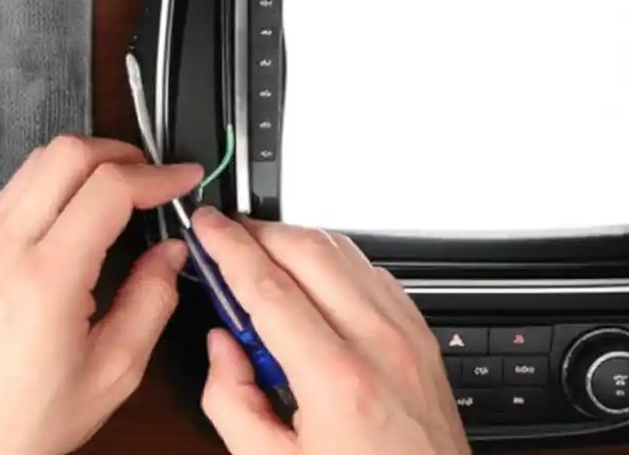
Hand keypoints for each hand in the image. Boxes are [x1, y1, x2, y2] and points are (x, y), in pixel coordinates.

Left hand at [0, 135, 200, 454]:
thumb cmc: (21, 417)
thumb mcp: (113, 372)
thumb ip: (151, 302)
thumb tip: (171, 254)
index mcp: (46, 278)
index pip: (108, 188)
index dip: (157, 175)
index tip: (184, 179)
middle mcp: (8, 246)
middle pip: (68, 153)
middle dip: (123, 153)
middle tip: (157, 178)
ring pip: (40, 159)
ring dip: (90, 160)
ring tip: (126, 188)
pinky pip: (21, 184)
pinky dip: (61, 178)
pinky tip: (85, 207)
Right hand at [191, 208, 470, 454]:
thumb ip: (232, 401)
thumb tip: (221, 345)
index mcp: (338, 381)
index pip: (269, 288)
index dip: (228, 248)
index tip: (206, 226)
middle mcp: (380, 346)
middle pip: (309, 251)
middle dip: (258, 231)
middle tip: (224, 235)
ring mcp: (408, 337)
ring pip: (345, 252)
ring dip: (295, 242)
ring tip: (261, 257)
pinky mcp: (423, 338)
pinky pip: (373, 275)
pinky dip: (334, 263)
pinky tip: (312, 282)